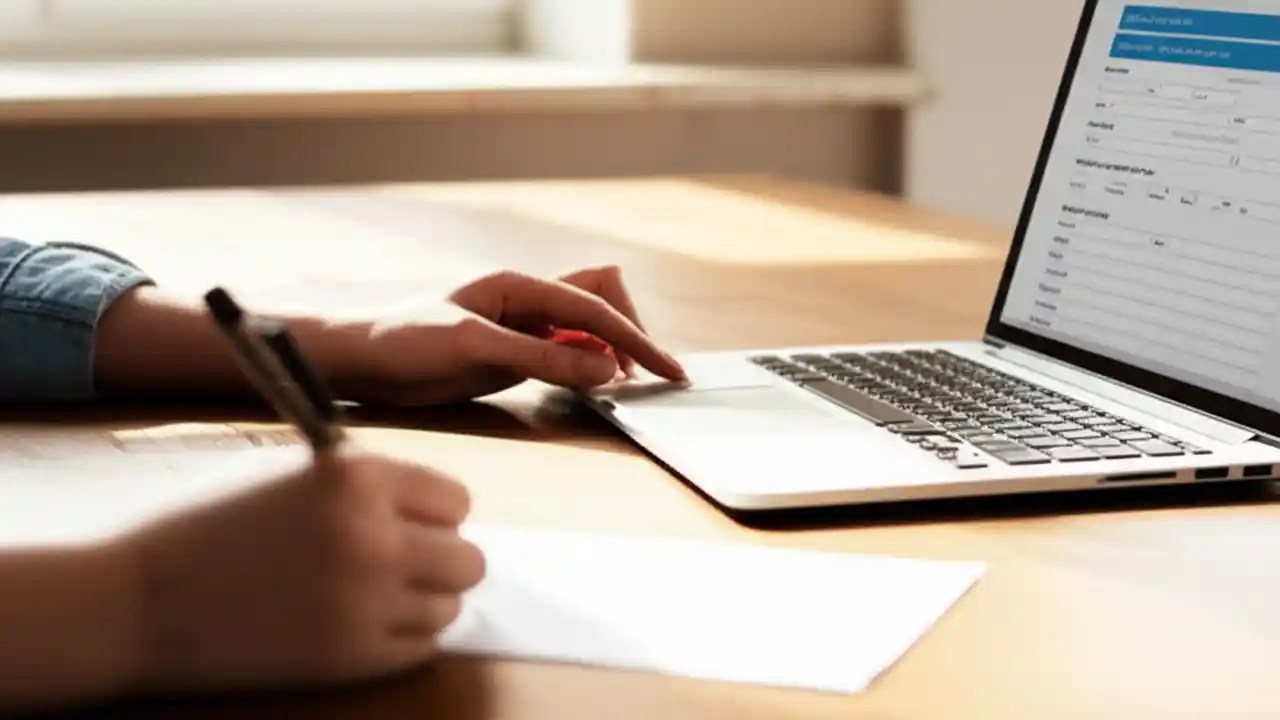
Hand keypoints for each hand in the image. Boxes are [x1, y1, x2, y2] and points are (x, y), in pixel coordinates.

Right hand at [123, 447, 483, 693]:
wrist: (144, 602)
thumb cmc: (214, 529)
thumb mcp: (297, 478)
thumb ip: (369, 487)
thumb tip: (437, 512)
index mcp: (358, 479)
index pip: (456, 501)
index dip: (433, 513)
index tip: (409, 521)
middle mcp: (374, 537)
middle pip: (469, 559)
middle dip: (440, 559)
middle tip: (400, 562)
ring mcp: (369, 603)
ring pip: (451, 606)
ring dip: (423, 600)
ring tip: (374, 594)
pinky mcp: (355, 658)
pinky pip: (422, 646)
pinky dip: (402, 637)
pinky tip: (359, 622)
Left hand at [338, 266, 685, 405]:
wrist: (360, 362)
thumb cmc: (403, 341)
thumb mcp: (474, 347)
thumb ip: (541, 356)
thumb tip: (605, 367)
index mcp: (518, 284)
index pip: (594, 306)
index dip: (634, 338)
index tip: (665, 369)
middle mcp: (526, 301)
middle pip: (602, 300)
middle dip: (631, 333)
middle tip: (651, 378)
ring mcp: (522, 327)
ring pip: (588, 327)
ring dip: (613, 351)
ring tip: (630, 384)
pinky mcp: (514, 355)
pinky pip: (567, 353)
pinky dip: (588, 368)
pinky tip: (594, 387)